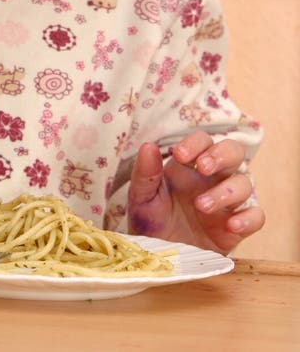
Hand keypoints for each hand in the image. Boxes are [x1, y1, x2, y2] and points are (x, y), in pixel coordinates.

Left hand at [127, 131, 264, 252]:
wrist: (157, 259)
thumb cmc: (150, 221)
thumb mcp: (142, 197)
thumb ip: (145, 173)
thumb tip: (148, 146)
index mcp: (189, 166)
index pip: (202, 140)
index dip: (195, 143)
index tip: (180, 156)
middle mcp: (212, 179)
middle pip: (233, 151)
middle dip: (221, 154)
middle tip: (203, 168)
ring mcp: (227, 203)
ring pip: (244, 183)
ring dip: (226, 191)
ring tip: (201, 206)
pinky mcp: (237, 228)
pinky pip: (257, 216)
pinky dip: (249, 218)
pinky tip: (231, 225)